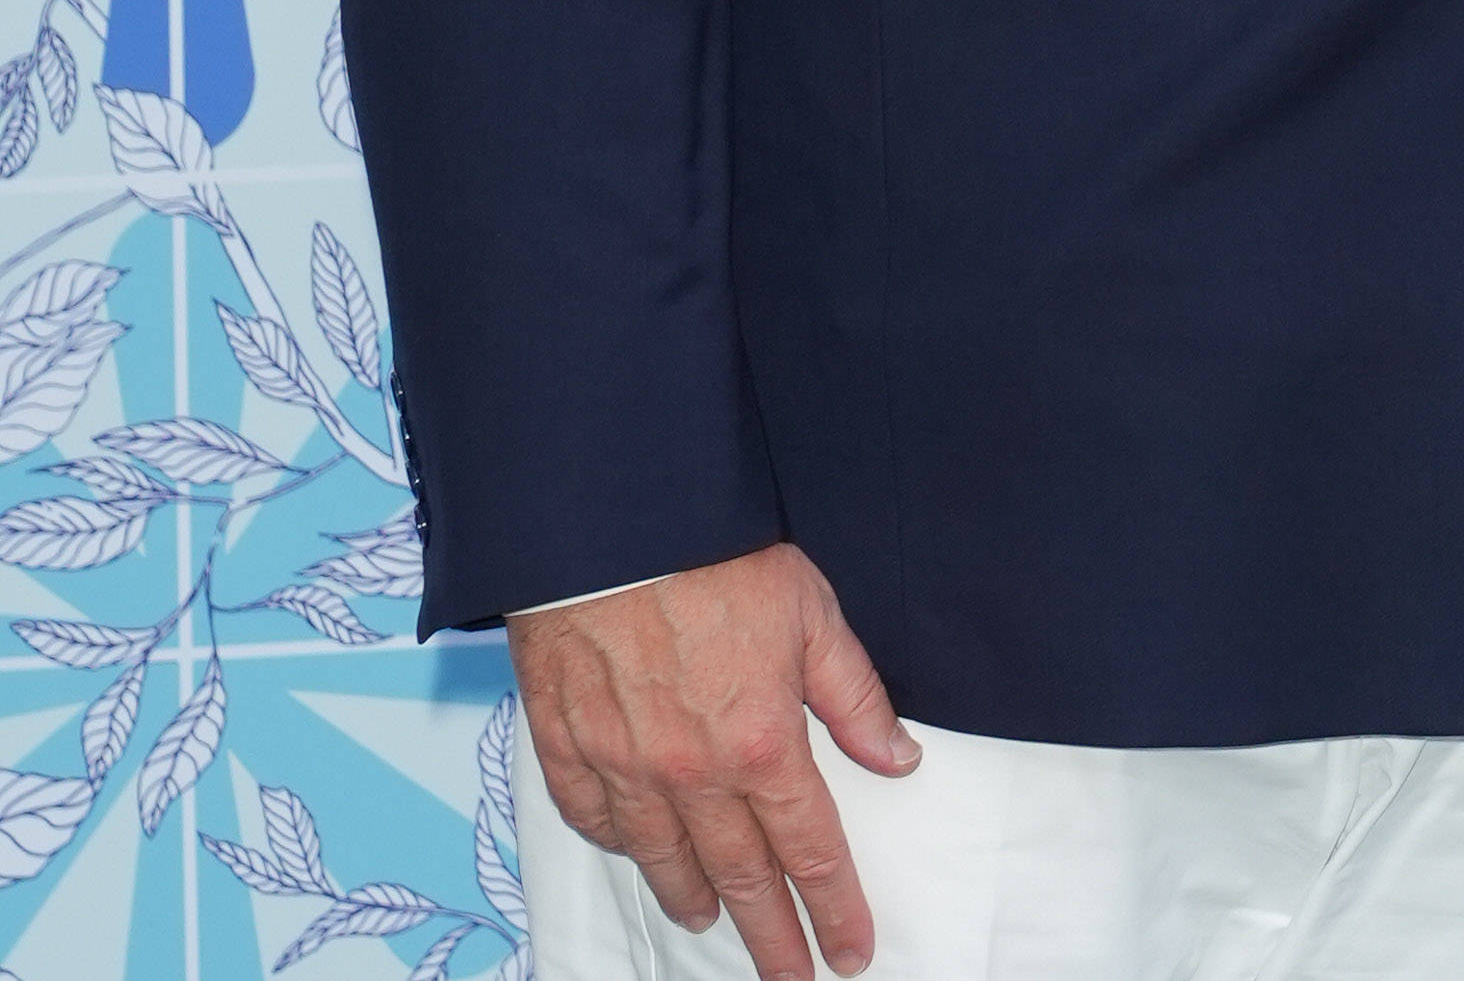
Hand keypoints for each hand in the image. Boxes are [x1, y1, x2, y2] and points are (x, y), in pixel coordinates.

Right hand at [509, 543, 920, 980]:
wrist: (609, 528)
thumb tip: (897, 760)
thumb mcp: (815, 616)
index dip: (834, 907)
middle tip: (791, 976)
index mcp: (761, 744)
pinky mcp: (566, 747)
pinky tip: (636, 853)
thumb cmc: (717, 559)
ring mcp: (623, 766)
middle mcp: (691, 773)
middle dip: (770, 936)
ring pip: (662, 858)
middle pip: (739, 876)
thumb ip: (855, 697)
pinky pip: (593, 819)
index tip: (851, 951)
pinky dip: (618, 844)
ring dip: (692, 897)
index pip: (809, 849)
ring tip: (712, 922)